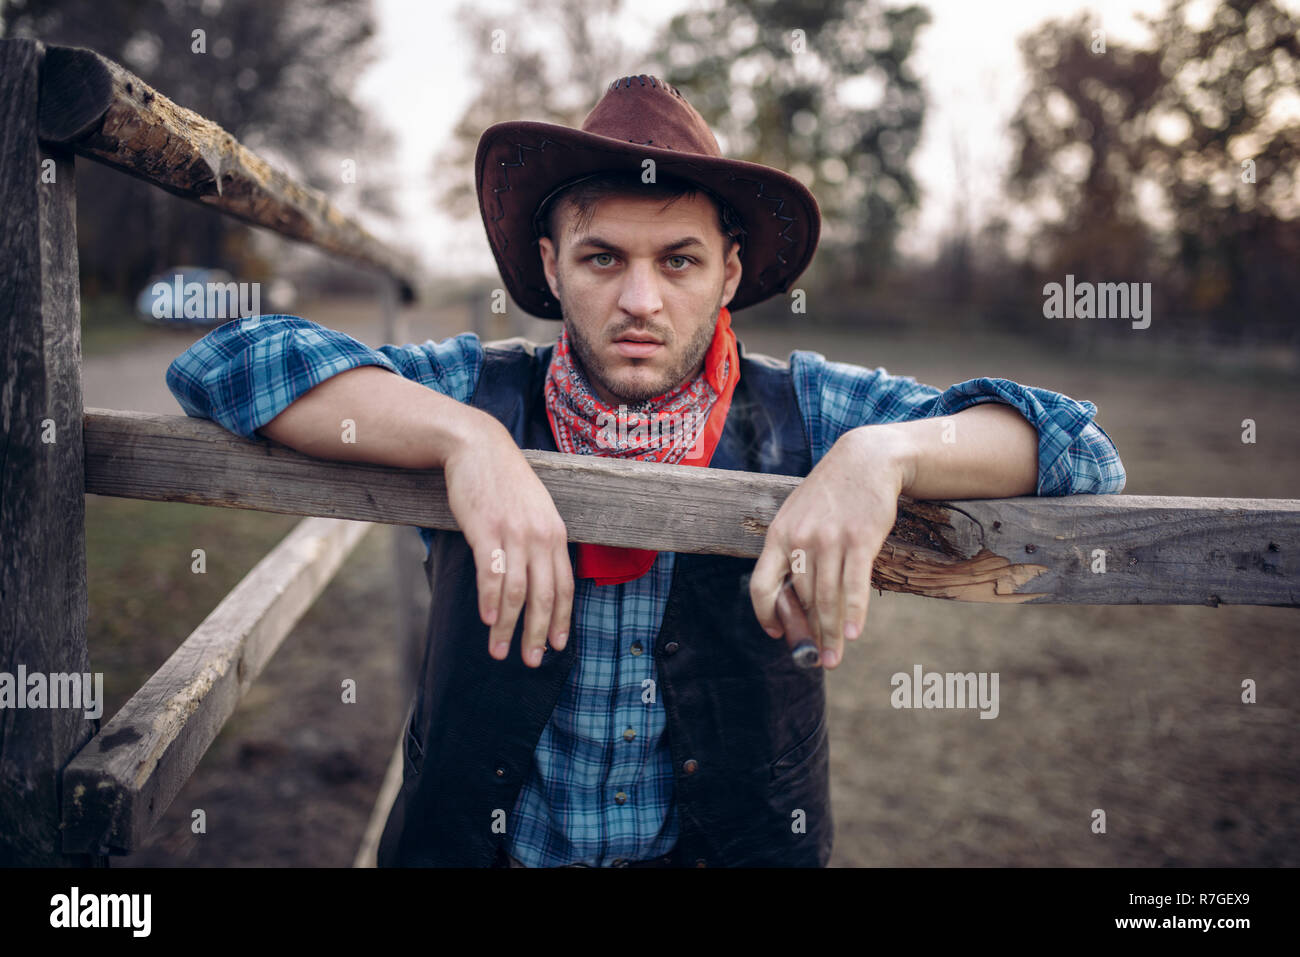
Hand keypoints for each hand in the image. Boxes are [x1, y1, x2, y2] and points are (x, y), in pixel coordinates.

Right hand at [443, 424, 573, 667]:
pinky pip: (492, 575)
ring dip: (509, 627)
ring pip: (517, 593)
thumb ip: (540, 541)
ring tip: (500, 651)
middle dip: (538, 634)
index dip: (561, 619)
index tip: (556, 646)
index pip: (565, 586)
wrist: (478, 447)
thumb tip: (539, 578)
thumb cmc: (504, 481)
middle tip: (531, 661)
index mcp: (555, 533)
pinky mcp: (487, 531)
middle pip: (545, 596)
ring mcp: (514, 534)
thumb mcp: (535, 509)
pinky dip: (490, 602)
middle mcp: (540, 537)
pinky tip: (488, 621)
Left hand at [749, 425, 911, 668]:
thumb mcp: (798, 516)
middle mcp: (800, 539)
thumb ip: (792, 552)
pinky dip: (853, 614)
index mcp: (778, 535)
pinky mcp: (860, 539)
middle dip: (808, 634)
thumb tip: (793, 599)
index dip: (766, 615)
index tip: (778, 634)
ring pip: (825, 598)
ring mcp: (829, 539)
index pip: (761, 585)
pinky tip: (853, 634)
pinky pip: (854, 586)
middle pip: (799, 599)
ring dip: (830, 633)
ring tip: (834, 657)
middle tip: (817, 660)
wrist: (864, 460)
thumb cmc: (831, 495)